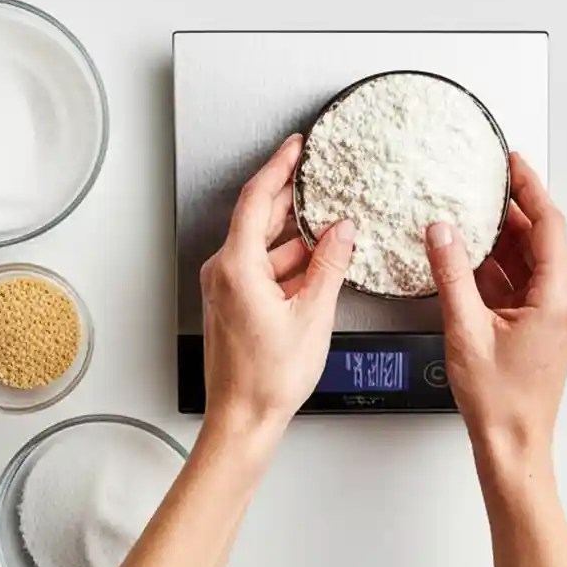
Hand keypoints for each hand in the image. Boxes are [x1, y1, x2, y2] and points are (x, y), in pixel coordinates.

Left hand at [200, 134, 355, 443]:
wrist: (243, 419)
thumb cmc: (267, 379)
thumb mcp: (313, 315)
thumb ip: (329, 266)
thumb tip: (342, 233)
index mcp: (236, 267)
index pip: (256, 200)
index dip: (279, 168)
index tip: (295, 148)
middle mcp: (223, 272)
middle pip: (258, 220)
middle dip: (291, 199)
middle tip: (318, 179)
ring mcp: (226, 288)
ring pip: (263, 246)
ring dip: (295, 236)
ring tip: (329, 228)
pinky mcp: (232, 303)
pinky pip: (261, 269)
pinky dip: (288, 262)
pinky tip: (315, 264)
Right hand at [425, 153, 566, 466]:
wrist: (513, 444)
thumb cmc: (500, 401)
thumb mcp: (466, 329)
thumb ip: (452, 273)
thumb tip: (442, 231)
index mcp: (559, 296)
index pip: (548, 223)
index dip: (529, 187)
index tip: (511, 161)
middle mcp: (565, 300)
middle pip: (539, 237)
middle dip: (509, 209)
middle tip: (481, 181)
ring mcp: (554, 312)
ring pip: (528, 259)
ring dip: (500, 238)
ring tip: (468, 213)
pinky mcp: (541, 324)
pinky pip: (520, 281)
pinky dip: (497, 266)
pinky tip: (468, 256)